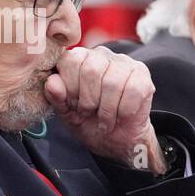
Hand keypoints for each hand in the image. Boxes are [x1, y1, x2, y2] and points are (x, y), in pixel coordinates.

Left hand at [45, 46, 165, 172]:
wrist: (115, 140)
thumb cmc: (88, 122)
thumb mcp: (66, 113)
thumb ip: (56, 98)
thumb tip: (52, 82)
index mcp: (79, 58)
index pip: (71, 60)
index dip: (71, 88)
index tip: (74, 105)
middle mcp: (101, 55)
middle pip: (91, 70)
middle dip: (88, 100)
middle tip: (88, 113)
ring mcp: (124, 62)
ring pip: (113, 82)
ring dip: (107, 110)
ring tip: (104, 120)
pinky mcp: (142, 75)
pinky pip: (133, 90)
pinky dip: (124, 111)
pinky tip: (120, 116)